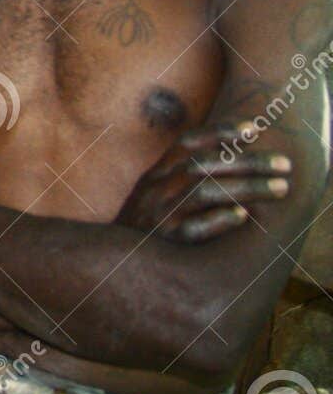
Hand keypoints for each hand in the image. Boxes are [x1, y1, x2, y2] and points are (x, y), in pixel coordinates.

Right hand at [115, 123, 290, 242]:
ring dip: (247, 188)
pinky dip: (218, 220)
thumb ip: (180, 178)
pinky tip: (242, 216)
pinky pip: (193, 229)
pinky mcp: (164, 242)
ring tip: (281, 188)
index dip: (220, 132)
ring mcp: (158, 216)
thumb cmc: (143, 230)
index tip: (253, 128)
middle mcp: (155, 190)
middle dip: (248, 161)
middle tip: (284, 164)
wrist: (110, 265)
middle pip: (204, 165)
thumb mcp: (153, 196)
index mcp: (154, 176)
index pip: (186, 144)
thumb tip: (231, 156)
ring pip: (204, 193)